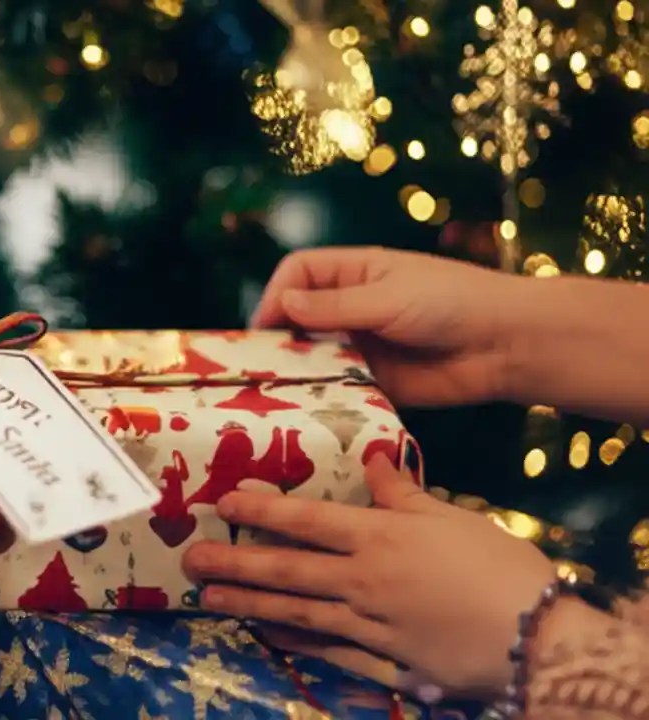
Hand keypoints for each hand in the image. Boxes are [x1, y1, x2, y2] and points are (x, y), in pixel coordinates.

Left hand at [182, 458, 556, 700]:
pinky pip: (329, 651)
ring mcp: (368, 625)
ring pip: (297, 612)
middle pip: (287, 570)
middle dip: (234, 563)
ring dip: (249, 605)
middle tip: (190, 559)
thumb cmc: (499, 567)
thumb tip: (373, 458)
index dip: (262, 510)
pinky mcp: (383, 662)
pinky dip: (296, 643)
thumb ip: (404, 494)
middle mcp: (363, 580)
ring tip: (208, 599)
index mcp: (380, 537)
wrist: (539, 637)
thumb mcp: (453, 517)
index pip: (307, 520)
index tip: (224, 502)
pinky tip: (268, 636)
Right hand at [251, 247, 527, 406]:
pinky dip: (320, 396)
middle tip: (256, 364)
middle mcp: (352, 307)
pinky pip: (336, 388)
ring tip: (275, 390)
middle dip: (277, 337)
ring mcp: (362, 346)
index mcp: (356, 273)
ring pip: (313, 355)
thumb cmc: (453, 302)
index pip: (299, 273)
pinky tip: (307, 407)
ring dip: (295, 370)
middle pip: (298, 316)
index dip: (277, 294)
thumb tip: (282, 303)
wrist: (507, 344)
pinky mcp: (373, 382)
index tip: (263, 327)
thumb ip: (334, 306)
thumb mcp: (388, 297)